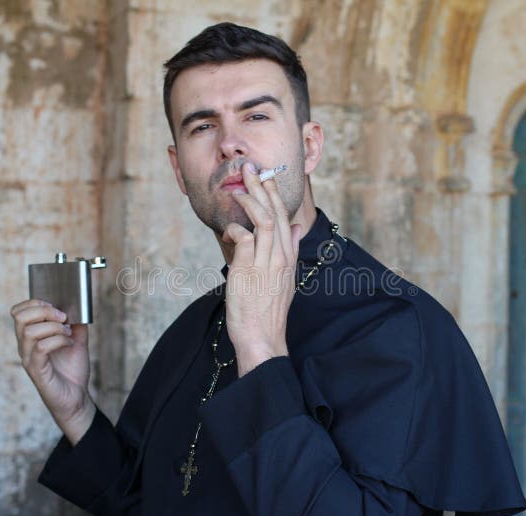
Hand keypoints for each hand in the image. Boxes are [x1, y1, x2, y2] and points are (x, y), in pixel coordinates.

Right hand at [10, 299, 95, 444]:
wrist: (76, 397)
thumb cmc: (72, 371)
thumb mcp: (76, 341)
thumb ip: (75, 324)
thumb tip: (78, 308)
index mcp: (30, 337)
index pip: (18, 312)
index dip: (34, 302)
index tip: (55, 305)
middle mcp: (24, 346)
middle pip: (20, 317)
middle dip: (44, 310)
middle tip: (63, 317)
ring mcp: (28, 358)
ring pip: (30, 331)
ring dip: (54, 327)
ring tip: (68, 333)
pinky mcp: (36, 370)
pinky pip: (41, 348)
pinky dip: (58, 340)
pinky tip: (69, 343)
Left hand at [221, 162, 301, 375]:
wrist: (262, 337)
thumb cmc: (268, 309)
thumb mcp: (285, 277)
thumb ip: (290, 250)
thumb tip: (298, 227)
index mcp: (289, 256)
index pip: (286, 216)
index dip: (276, 194)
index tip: (266, 176)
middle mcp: (281, 256)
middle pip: (276, 212)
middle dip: (262, 187)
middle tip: (249, 168)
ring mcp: (266, 262)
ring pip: (264, 220)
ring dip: (250, 200)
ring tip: (238, 188)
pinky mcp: (248, 269)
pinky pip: (244, 238)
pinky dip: (235, 229)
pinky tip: (228, 230)